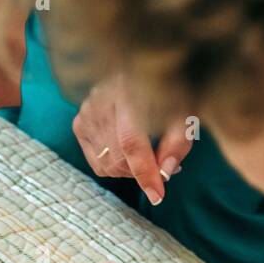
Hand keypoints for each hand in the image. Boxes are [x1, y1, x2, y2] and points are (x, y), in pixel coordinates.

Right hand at [72, 75, 191, 205]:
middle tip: (163, 164)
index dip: (145, 172)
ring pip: (107, 165)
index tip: (158, 195)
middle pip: (119, 159)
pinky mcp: (79, 123)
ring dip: (130, 170)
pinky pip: (97, 163)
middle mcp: (102, 101)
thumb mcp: (184, 112)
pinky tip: (127, 151)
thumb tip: (165, 173)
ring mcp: (86, 113)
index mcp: (130, 92)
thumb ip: (178, 143)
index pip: (131, 142)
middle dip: (143, 171)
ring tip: (147, 155)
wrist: (142, 67)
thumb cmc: (167, 90)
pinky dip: (115, 166)